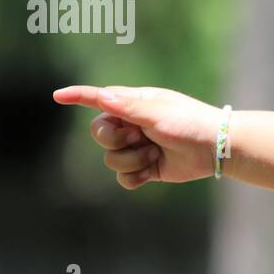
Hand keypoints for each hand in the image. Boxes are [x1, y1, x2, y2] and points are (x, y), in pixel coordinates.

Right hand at [52, 85, 225, 188]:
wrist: (215, 148)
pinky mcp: (147, 168)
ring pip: (110, 159)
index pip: (100, 99)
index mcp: (134, 104)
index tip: (58, 96)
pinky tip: (150, 172)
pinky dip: (134, 177)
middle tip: (138, 138)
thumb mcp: (157, 113)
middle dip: (114, 140)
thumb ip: (128, 107)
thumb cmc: (189, 123)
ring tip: (154, 154)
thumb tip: (101, 95)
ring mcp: (139, 147)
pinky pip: (124, 177)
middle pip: (99, 134)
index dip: (79, 97)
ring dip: (130, 159)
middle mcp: (133, 124)